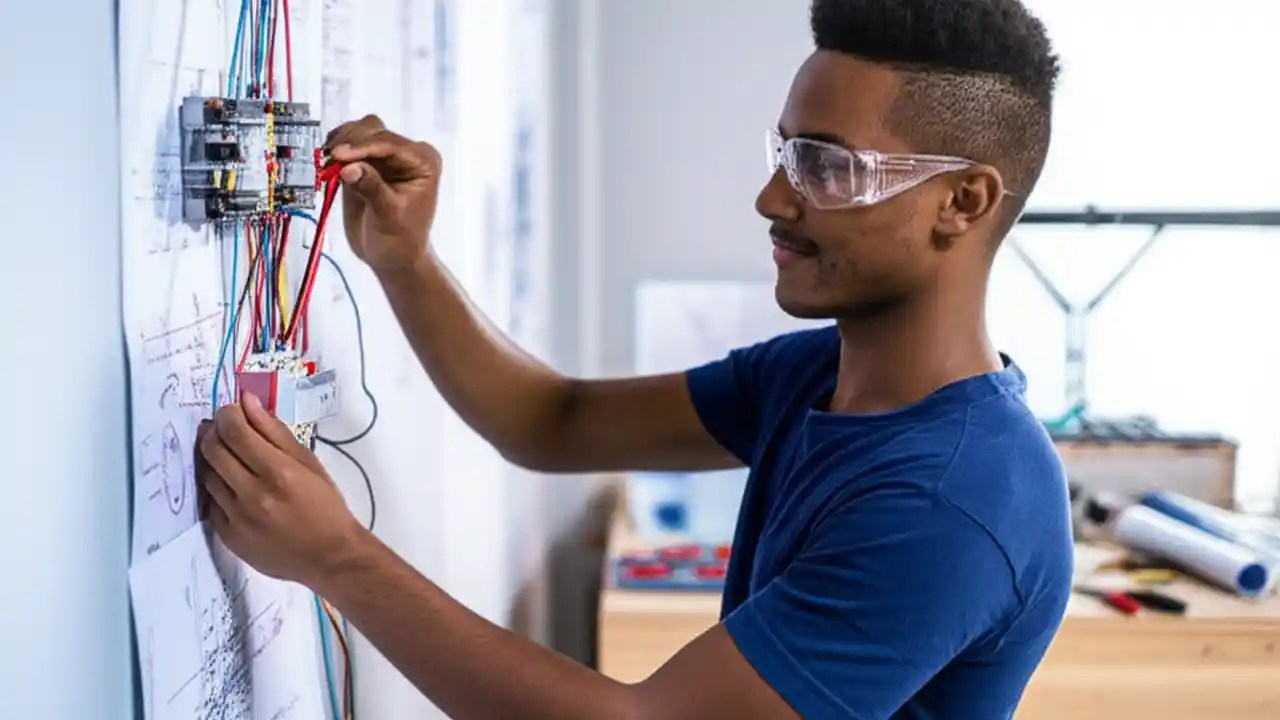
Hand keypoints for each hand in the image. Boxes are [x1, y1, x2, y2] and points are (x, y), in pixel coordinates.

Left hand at [196, 393, 369, 586]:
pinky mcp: (228, 536)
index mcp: (278, 472)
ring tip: (230, 457)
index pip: (235, 431)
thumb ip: (275, 431)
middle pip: (212, 449)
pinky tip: (233, 486)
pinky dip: (218, 488)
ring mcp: (236, 518)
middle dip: (214, 431)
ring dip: (214, 459)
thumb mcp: (308, 462)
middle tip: (225, 429)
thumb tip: (248, 402)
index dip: (228, 414)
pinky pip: (210, 502)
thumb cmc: (325, 505)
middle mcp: (252, 494)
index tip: (233, 410)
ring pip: (207, 475)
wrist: (329, 556)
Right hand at [325, 114, 441, 271]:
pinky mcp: (367, 162)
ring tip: (326, 164)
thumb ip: (371, 189)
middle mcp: (407, 153)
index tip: (338, 154)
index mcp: (423, 161)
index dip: (362, 147)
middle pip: (373, 131)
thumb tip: (349, 168)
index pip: (390, 145)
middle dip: (350, 143)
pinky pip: (349, 144)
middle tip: (328, 161)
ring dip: (341, 143)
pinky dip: (336, 150)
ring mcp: (386, 156)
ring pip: (360, 132)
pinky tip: (327, 163)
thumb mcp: (388, 216)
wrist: (392, 256)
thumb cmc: (400, 240)